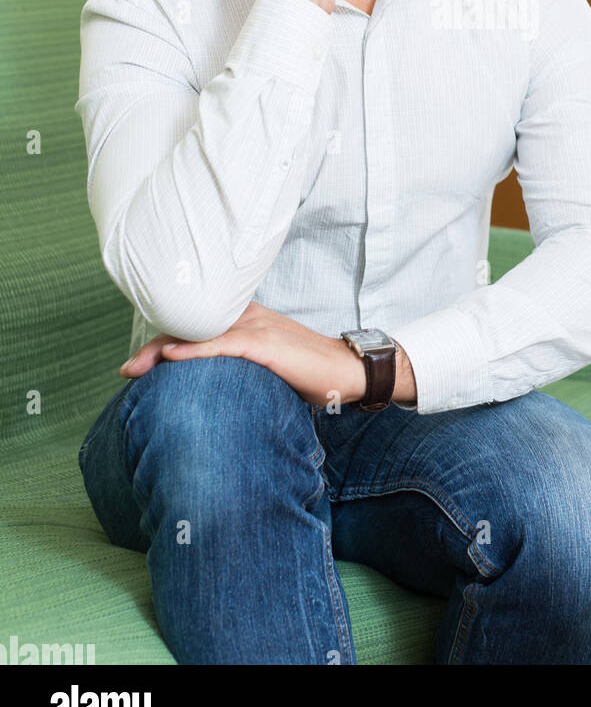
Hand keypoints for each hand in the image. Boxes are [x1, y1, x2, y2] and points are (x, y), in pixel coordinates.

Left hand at [119, 302, 366, 409]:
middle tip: (127, 370)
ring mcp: (258, 328)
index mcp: (247, 318)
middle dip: (154, 347)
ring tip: (135, 368)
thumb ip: (242, 365)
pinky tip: (171, 357)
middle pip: (190, 326)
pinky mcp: (267, 345)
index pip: (197, 324)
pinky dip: (194, 349)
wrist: (348, 369)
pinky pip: (223, 344)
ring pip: (200, 332)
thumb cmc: (310, 370)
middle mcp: (248, 317)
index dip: (165, 340)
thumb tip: (217, 389)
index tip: (139, 364)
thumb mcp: (270, 364)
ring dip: (162, 350)